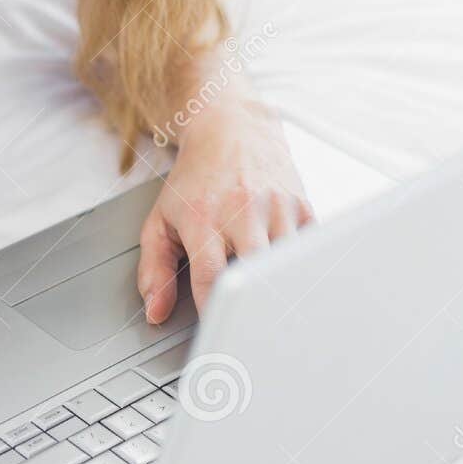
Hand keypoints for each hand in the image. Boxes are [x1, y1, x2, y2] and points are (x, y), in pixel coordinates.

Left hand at [137, 100, 315, 323]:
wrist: (229, 127)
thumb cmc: (194, 179)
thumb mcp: (161, 219)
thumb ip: (154, 268)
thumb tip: (155, 311)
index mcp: (204, 217)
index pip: (210, 280)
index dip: (213, 315)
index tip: (215, 336)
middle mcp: (243, 210)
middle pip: (256, 275)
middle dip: (252, 309)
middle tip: (248, 334)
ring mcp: (278, 206)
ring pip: (287, 266)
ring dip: (278, 289)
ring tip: (268, 306)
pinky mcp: (304, 205)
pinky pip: (308, 251)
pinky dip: (300, 270)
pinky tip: (288, 277)